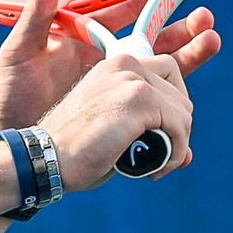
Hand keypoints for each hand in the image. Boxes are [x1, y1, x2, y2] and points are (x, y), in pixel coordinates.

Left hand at [0, 0, 223, 145]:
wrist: (20, 145)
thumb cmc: (11, 96)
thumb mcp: (18, 54)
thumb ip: (36, 17)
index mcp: (86, 41)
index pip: (124, 16)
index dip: (149, 4)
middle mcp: (107, 62)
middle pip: (153, 42)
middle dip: (181, 31)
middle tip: (205, 21)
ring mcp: (119, 90)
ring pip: (164, 72)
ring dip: (189, 58)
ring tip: (211, 42)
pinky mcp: (126, 117)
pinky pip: (159, 111)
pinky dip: (177, 112)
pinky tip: (190, 111)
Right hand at [38, 48, 195, 190]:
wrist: (44, 158)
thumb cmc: (73, 151)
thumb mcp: (114, 132)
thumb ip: (150, 132)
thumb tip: (187, 155)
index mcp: (115, 65)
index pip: (169, 73)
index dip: (172, 108)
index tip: (160, 135)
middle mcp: (125, 64)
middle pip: (181, 95)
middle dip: (176, 130)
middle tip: (156, 155)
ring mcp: (132, 78)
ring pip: (184, 112)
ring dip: (176, 144)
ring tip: (153, 165)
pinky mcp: (139, 98)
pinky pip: (180, 126)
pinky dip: (173, 153)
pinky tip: (152, 168)